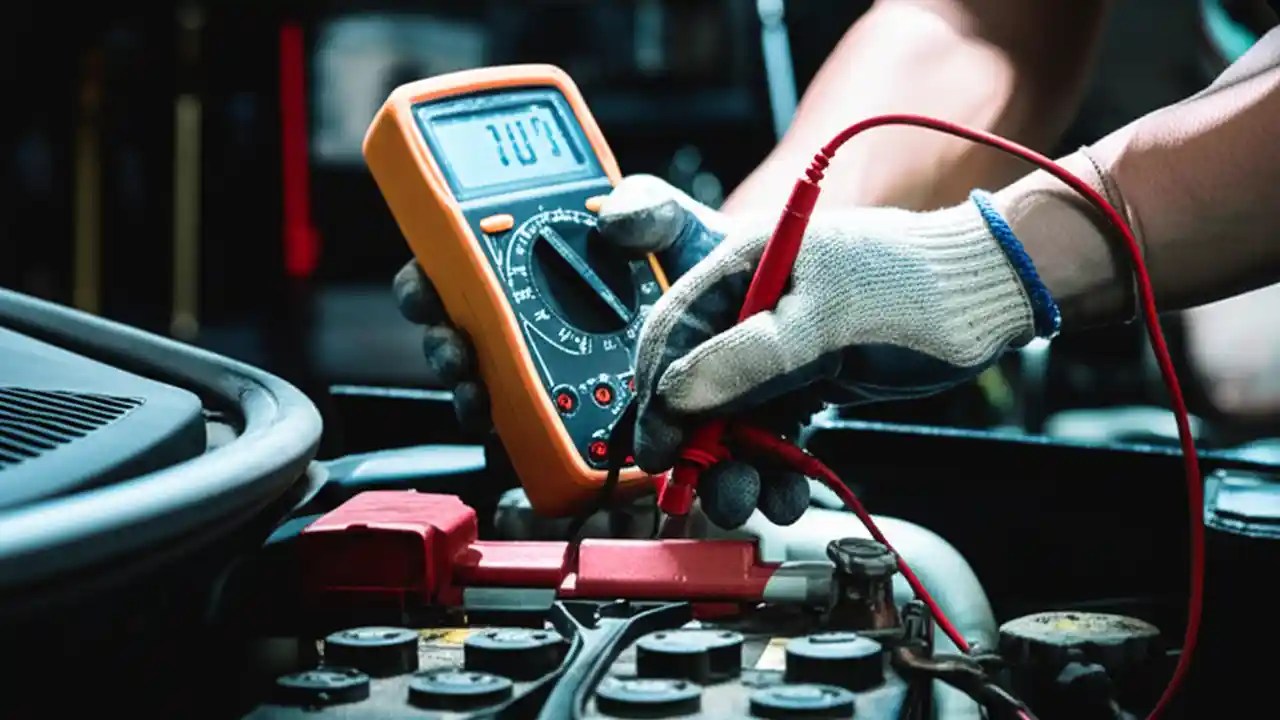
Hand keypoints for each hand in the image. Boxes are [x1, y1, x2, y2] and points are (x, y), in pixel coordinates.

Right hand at [388, 174, 724, 434]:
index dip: (429, 277)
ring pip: (493, 396)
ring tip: (482, 397)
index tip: (425, 286)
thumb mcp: (679, 226)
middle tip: (456, 350)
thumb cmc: (707, 273)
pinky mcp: (586, 430)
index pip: (463, 269)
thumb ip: (648, 205)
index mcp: (543, 267)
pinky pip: (543, 445)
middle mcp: (538, 327)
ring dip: (474, 398)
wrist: (754, 328)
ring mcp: (557, 381)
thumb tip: (612, 217)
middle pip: (465, 340)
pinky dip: (530, 444)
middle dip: (445, 347)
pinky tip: (542, 436)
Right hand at [631, 190, 1060, 525]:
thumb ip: (747, 359)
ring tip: (746, 501)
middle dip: (695, 440)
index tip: (655, 447)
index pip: (673, 330)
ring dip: (735, 464)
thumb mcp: (825, 323)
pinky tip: (784, 493)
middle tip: (699, 489)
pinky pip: (775, 430)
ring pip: (734, 415)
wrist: (988, 299)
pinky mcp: (809, 380)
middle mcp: (753, 307)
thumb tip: (674, 395)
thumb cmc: (913, 289)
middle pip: (697, 381)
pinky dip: (774, 465)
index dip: (655, 390)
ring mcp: (781, 347)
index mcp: (745, 267)